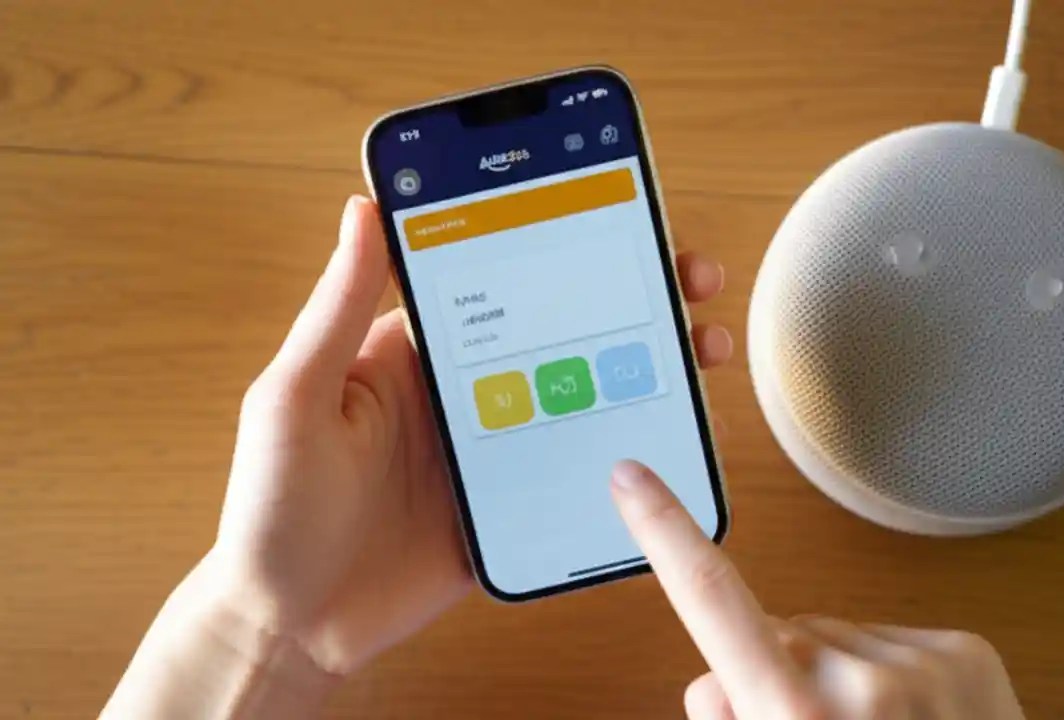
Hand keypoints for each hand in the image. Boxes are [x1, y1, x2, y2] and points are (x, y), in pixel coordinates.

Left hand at [205, 196, 734, 675]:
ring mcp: (495, 449)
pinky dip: (629, 445)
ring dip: (646, 364)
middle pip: (563, 328)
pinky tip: (669, 429)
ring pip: (586, 391)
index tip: (616, 214)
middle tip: (689, 277)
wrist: (292, 625)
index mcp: (415, 352)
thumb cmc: (271, 507)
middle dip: (631, 294)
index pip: (502, 279)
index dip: (563, 245)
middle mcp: (464, 391)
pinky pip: (582, 466)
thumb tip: (363, 210)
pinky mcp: (513, 504)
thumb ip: (337, 310)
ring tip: (702, 344)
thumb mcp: (295, 397)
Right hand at [611, 461, 1025, 719]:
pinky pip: (890, 639)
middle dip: (776, 672)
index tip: (633, 479)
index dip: (665, 532)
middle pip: (776, 634)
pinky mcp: (965, 654)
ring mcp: (921, 664)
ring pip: (835, 637)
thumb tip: (717, 678)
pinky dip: (889, 675)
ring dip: (838, 676)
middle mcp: (859, 685)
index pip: (710, 598)